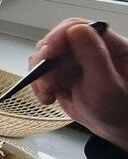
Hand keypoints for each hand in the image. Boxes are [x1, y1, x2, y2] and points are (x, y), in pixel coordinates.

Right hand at [29, 19, 127, 149]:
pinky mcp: (63, 73)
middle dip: (45, 61)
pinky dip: (38, 84)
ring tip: (47, 94)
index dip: (58, 37)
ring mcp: (75, 61)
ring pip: (44, 56)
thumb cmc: (120, 111)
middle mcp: (90, 48)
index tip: (47, 55)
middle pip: (56, 41)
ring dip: (39, 75)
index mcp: (109, 45)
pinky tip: (47, 97)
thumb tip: (76, 29)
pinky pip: (41, 71)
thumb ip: (93, 57)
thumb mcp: (106, 86)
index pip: (78, 28)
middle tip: (45, 83)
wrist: (115, 130)